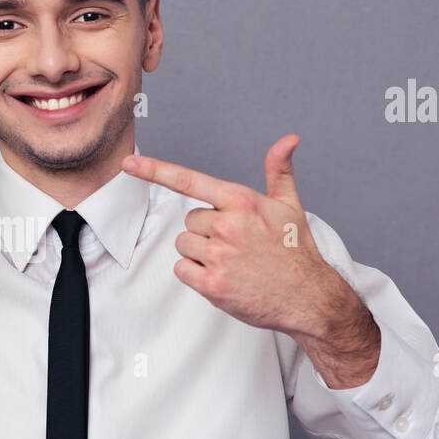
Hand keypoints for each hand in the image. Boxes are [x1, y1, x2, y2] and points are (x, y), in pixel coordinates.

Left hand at [122, 134, 346, 339]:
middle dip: (207, 231)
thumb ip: (279, 170)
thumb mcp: (290, 205)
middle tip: (236, 244)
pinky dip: (195, 274)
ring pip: (183, 244)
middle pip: (189, 220)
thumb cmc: (297, 251)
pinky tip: (223, 276)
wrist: (308, 298)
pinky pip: (182, 269)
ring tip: (232, 261)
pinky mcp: (211, 284)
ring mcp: (218, 256)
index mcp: (242, 202)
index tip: (130, 164)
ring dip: (200, 253)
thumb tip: (288, 140)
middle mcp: (227, 225)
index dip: (155, 170)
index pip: (190, 181)